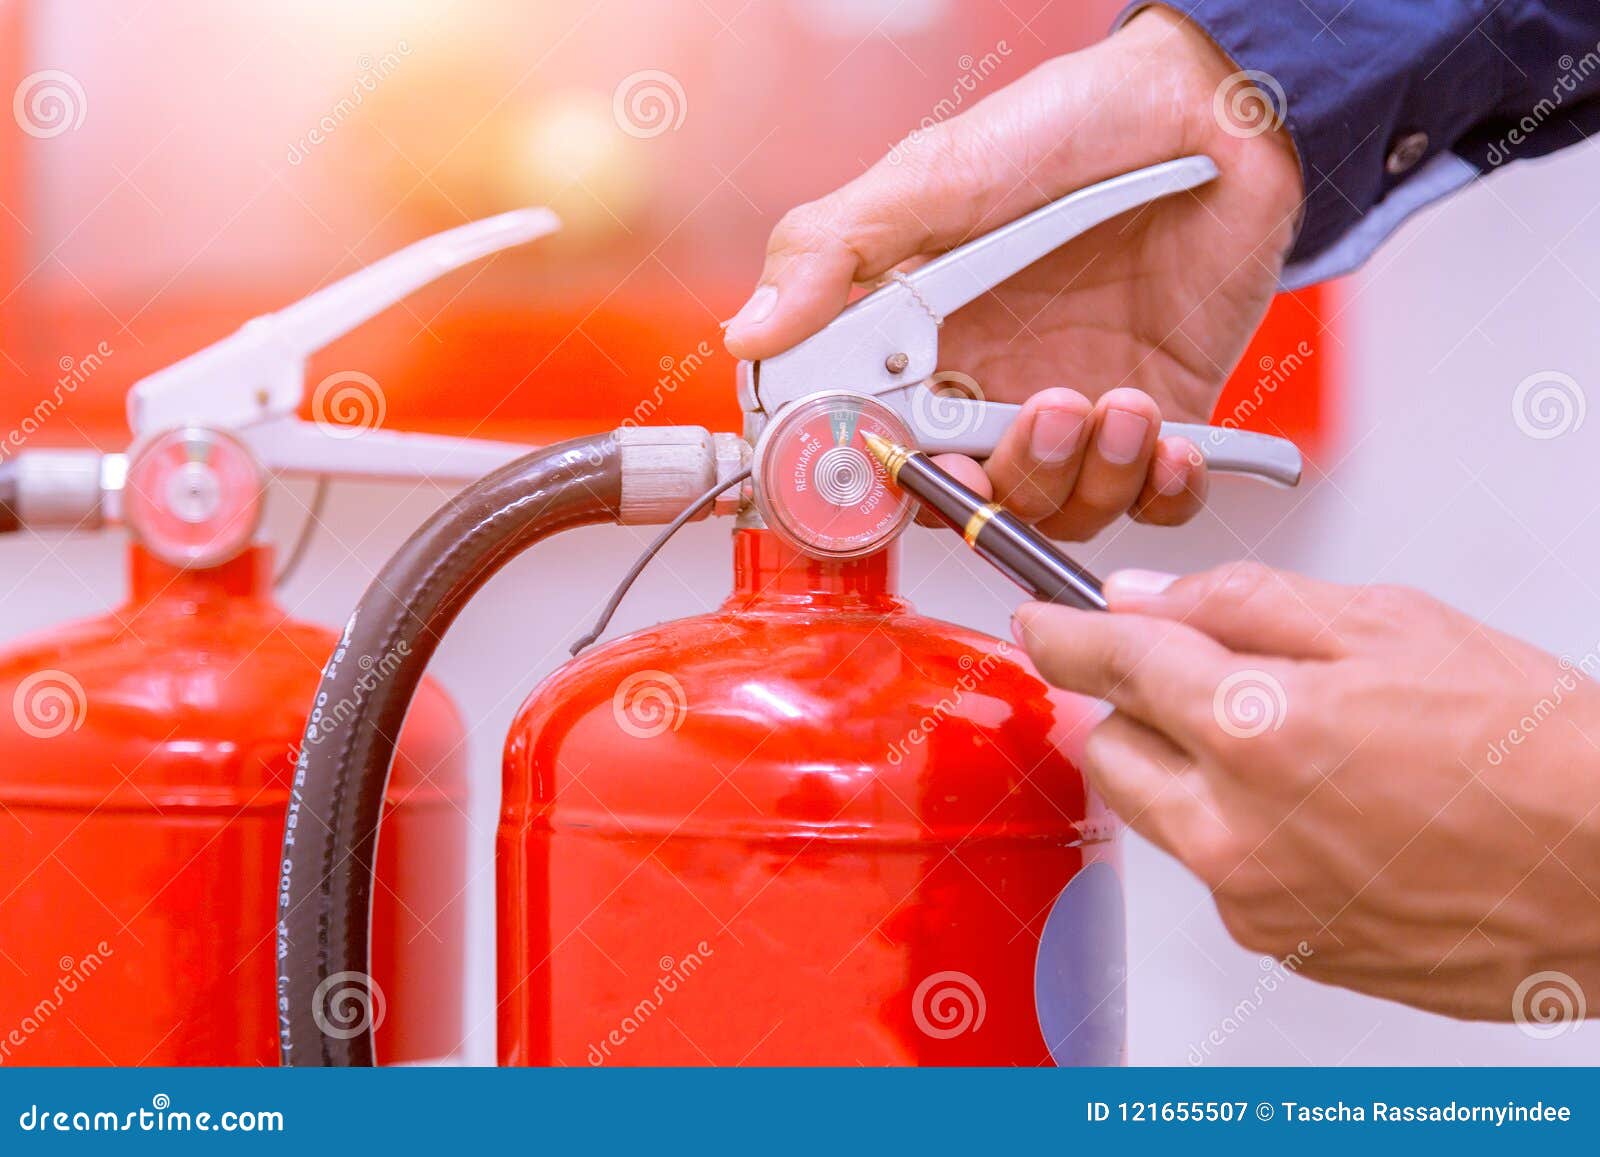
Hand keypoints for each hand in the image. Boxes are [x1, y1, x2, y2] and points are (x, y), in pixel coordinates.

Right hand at [725, 7, 1303, 539]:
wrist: (1207, 104)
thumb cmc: (1065, 126)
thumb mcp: (933, 178)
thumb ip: (835, 252)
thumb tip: (751, 331)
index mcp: (920, 349)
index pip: (879, 454)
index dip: (888, 479)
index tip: (911, 465)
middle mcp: (991, 390)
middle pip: (975, 501)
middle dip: (1010, 482)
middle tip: (1047, 412)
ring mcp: (1073, 410)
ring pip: (1062, 512)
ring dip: (1092, 477)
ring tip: (1123, 405)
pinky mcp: (1159, 419)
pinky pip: (1155, 502)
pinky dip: (1164, 489)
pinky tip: (1171, 435)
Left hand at [1012, 562, 1599, 1020]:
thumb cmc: (1532, 748)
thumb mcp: (1386, 623)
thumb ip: (1241, 604)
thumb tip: (1141, 599)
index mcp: (1256, 730)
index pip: (1108, 665)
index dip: (1063, 635)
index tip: (1042, 624)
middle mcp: (1237, 830)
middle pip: (1109, 750)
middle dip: (1132, 704)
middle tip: (1197, 674)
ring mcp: (1256, 899)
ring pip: (1160, 814)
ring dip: (1186, 767)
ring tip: (1292, 741)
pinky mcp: (1284, 943)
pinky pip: (1218, 868)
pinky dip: (1238, 828)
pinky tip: (1324, 805)